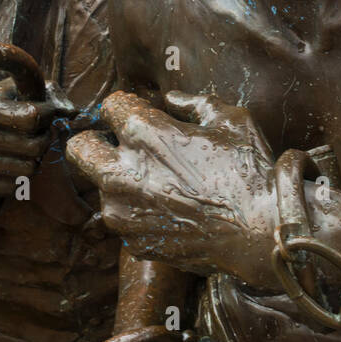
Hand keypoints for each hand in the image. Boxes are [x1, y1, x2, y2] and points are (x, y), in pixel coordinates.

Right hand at [0, 79, 69, 201]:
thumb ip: (29, 92)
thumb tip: (70, 108)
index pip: (32, 116)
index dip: (48, 115)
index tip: (48, 114)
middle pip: (35, 146)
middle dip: (45, 140)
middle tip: (41, 136)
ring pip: (28, 170)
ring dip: (34, 161)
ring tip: (27, 151)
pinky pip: (14, 188)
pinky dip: (19, 178)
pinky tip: (11, 166)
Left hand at [66, 91, 277, 286]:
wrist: (262, 233)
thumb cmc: (249, 171)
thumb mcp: (231, 120)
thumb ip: (195, 103)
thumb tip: (173, 99)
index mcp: (143, 133)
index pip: (109, 105)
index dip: (129, 106)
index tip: (143, 114)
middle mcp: (122, 172)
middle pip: (78, 148)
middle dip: (96, 142)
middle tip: (121, 147)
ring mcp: (124, 212)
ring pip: (100, 188)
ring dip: (120, 182)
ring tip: (158, 185)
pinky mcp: (133, 242)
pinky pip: (124, 220)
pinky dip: (139, 213)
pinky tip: (171, 211)